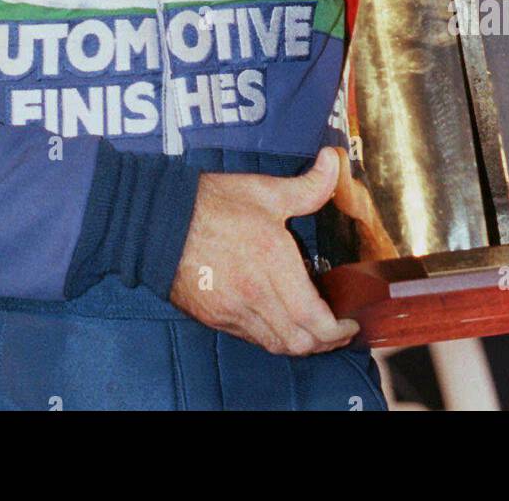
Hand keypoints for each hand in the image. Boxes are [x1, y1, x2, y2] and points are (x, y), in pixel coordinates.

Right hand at [170, 147, 359, 355]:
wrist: (158, 221)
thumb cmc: (212, 203)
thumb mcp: (265, 191)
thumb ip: (308, 186)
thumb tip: (334, 162)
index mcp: (273, 264)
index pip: (315, 320)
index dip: (338, 330)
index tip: (350, 321)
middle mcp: (255, 295)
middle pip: (300, 343)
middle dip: (325, 343)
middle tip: (339, 330)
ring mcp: (232, 311)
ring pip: (276, 346)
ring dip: (300, 344)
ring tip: (314, 330)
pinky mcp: (214, 317)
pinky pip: (252, 338)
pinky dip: (273, 337)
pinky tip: (279, 321)